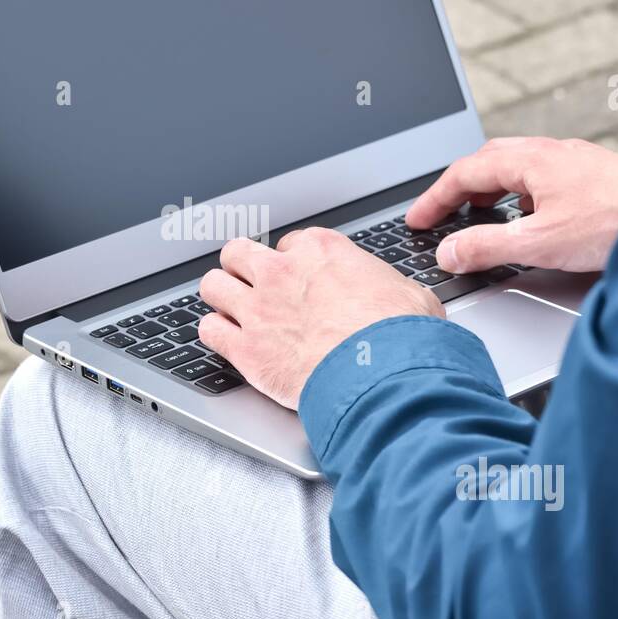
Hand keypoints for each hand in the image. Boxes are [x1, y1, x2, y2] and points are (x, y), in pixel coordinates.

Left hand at [197, 229, 442, 409]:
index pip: (288, 244)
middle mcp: (282, 273)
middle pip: (238, 253)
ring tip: (228, 308)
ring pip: (212, 285)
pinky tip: (224, 340)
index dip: (290, 262)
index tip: (295, 276)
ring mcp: (259, 309)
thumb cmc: (401, 336)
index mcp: (320, 251)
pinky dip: (214, 334)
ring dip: (220, 297)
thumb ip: (385, 287)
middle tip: (250, 284)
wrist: (383, 374)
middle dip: (242, 268)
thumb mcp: (408, 294)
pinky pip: (208, 330)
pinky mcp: (246, 349)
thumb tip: (396, 296)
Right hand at [406, 137, 617, 272]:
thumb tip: (450, 252)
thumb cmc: (617, 221)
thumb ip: (487, 248)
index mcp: (529, 161)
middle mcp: (549, 153)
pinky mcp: (590, 175)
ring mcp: (572, 161)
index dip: (434, 199)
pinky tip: (528, 216)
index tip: (418, 220)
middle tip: (442, 215)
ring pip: (515, 167)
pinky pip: (539, 176)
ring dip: (488, 189)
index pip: (464, 173)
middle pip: (486, 161)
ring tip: (478, 215)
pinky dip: (518, 193)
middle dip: (458, 189)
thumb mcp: (540, 242)